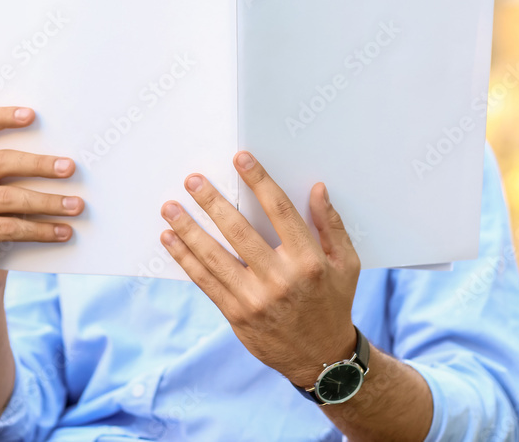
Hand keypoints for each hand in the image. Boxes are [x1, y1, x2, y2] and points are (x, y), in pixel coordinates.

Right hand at [0, 107, 83, 292]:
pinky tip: (63, 232)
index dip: (2, 117)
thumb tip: (69, 164)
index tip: (33, 115)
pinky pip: (7, 228)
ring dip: (48, 202)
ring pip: (7, 198)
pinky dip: (40, 230)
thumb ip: (24, 174)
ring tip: (76, 206)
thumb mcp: (10, 190)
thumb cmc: (3, 218)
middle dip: (40, 165)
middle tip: (71, 168)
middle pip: (0, 162)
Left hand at [158, 151, 360, 386]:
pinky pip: (205, 282)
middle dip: (212, 202)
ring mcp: (255, 299)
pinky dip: (185, 259)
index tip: (241, 159)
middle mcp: (280, 279)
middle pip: (239, 231)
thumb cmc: (334, 303)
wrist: (321, 359)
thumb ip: (331, 225)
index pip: (280, 211)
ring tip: (170, 207)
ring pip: (214, 256)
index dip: (259, 181)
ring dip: (188, 229)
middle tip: (192, 180)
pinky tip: (170, 240)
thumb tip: (317, 189)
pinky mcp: (237, 315)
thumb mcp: (347, 265)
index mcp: (309, 261)